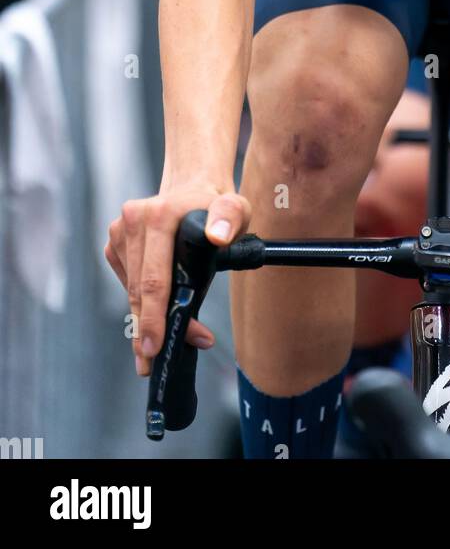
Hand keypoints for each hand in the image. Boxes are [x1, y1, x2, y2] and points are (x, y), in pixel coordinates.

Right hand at [105, 182, 250, 377]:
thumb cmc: (215, 204)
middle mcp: (133, 220)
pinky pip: (127, 282)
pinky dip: (140, 302)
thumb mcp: (235, 207)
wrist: (192, 186)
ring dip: (145, 319)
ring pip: (132, 289)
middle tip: (152, 364)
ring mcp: (119, 231)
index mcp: (158, 214)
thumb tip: (218, 237)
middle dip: (150, 328)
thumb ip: (230, 219)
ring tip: (158, 345)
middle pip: (141, 289)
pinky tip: (152, 315)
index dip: (155, 317)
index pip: (154, 278)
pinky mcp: (114, 243)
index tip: (155, 348)